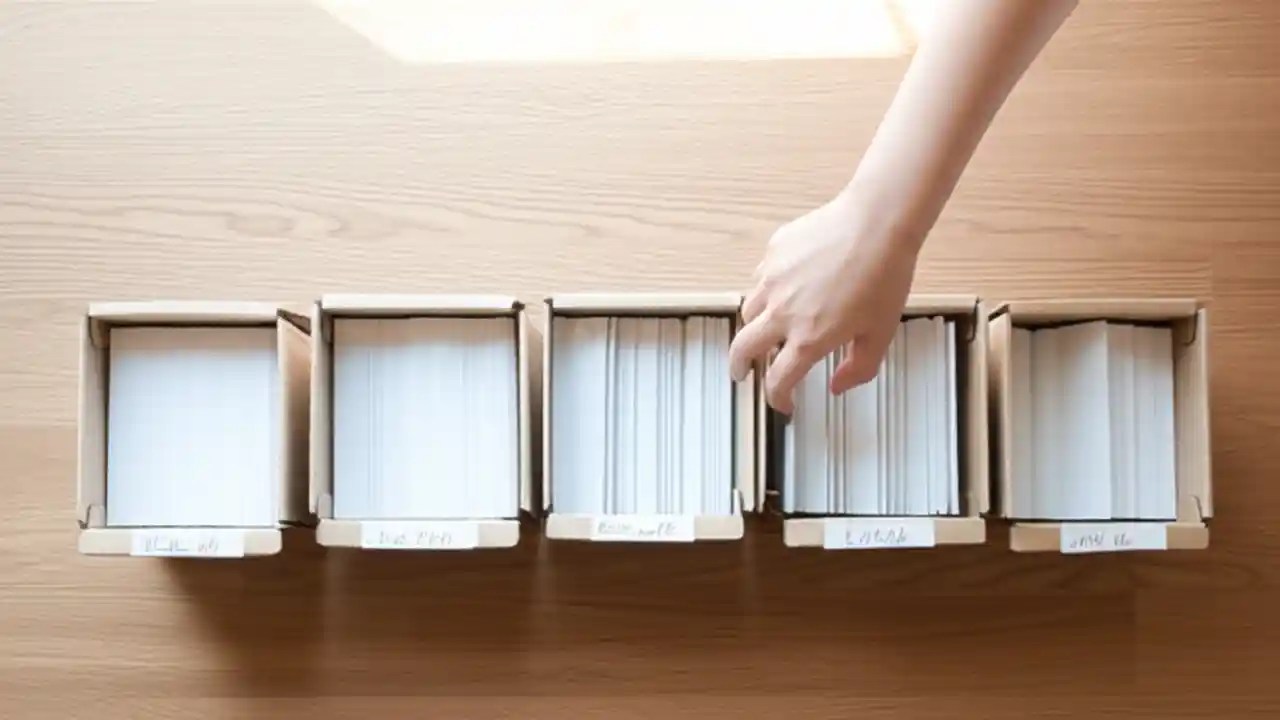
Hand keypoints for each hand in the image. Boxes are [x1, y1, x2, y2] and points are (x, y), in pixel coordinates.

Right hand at [729, 189, 920, 413]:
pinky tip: (785, 287)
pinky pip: (761, 280)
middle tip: (743, 372)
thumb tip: (837, 385)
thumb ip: (859, 367)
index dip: (778, 400)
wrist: (876, 223)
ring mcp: (772, 281)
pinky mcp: (773, 254)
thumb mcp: (881, 332)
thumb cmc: (884, 275)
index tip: (784, 403)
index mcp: (809, 339)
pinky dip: (767, 292)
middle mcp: (782, 313)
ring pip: (748, 312)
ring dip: (753, 328)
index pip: (779, 381)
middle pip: (742, 350)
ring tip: (766, 328)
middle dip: (739, 367)